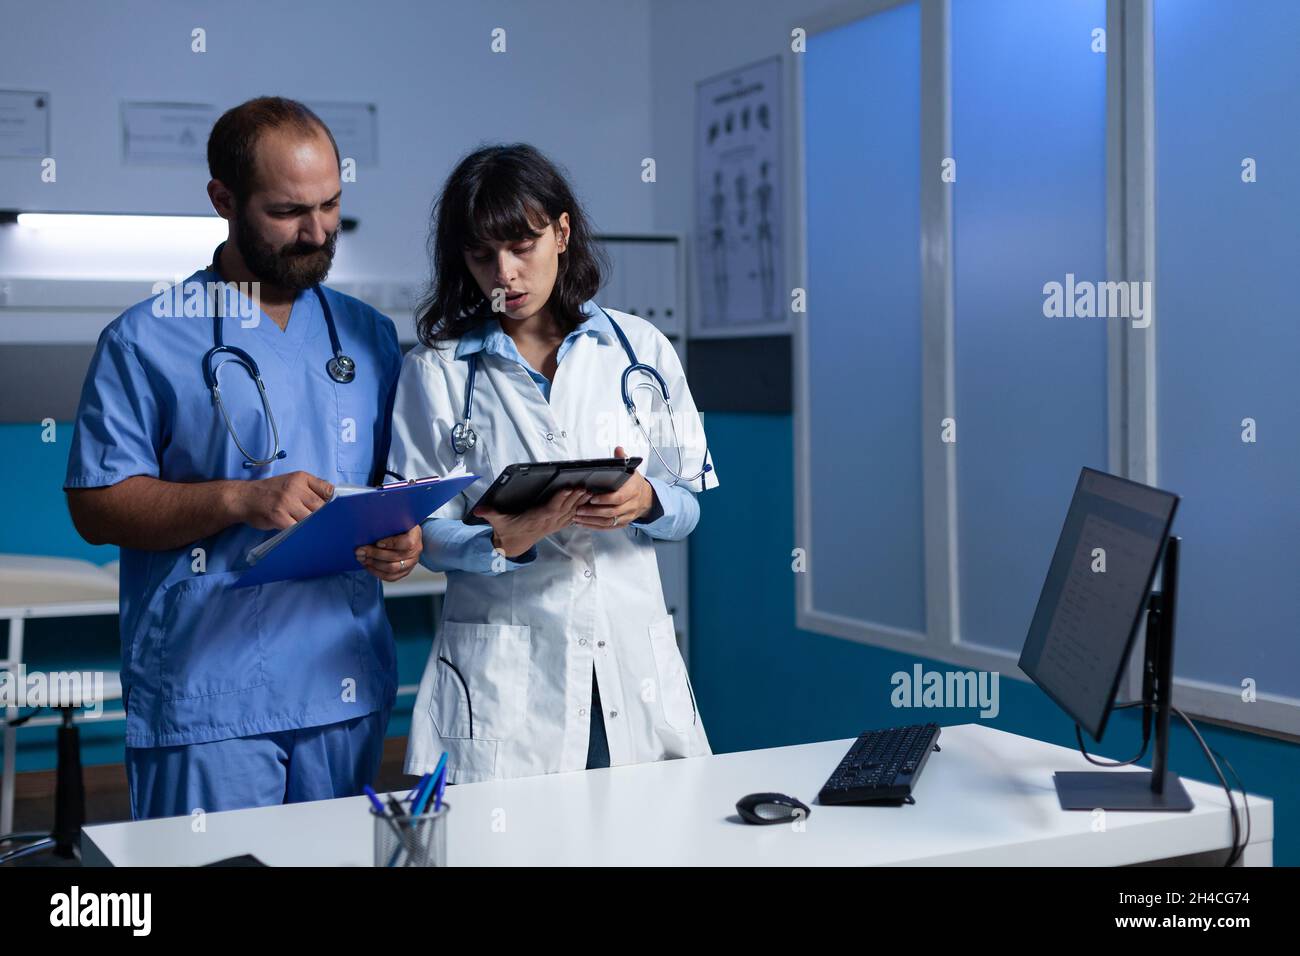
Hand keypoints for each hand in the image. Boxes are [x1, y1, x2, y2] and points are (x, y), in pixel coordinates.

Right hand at [232, 471, 333, 530]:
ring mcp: (286, 502)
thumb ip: (310, 488)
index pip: (328, 490)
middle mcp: (295, 488)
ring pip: (310, 518)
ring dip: (312, 526)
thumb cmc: (271, 491)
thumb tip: (334, 499)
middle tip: (325, 525)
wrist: (244, 497)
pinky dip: (300, 532)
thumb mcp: (291, 482)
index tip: (336, 511)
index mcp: (301, 478)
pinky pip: (297, 528)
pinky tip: (300, 533)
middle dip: (324, 517)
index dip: (335, 503)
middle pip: (321, 507)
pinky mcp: (279, 517)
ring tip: (312, 530)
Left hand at [356, 526, 421, 581]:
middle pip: (394, 557)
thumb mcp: (398, 520)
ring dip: (374, 564)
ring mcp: (411, 564)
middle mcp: (415, 552)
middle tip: (360, 551)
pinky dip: (377, 573)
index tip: (377, 542)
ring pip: (392, 569)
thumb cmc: (401, 526)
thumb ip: (387, 524)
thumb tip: (368, 528)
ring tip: (362, 558)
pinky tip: (368, 566)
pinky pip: (391, 577)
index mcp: (415, 537)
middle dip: (374, 554)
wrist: (409, 534)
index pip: (406, 543)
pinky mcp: (405, 572)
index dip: (391, 543)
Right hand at [472, 487, 590, 558]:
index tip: (569, 488)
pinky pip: (570, 517)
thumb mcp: (497, 521)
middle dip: (575, 498)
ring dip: (580, 502)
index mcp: (535, 519)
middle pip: (564, 508)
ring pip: (570, 512)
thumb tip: (478, 510)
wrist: (513, 545)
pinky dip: (579, 509)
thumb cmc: (507, 530)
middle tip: (586, 486)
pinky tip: (586, 503)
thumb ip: (488, 513)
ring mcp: (553, 524)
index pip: (550, 508)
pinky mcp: (555, 525)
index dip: (560, 499)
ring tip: (590, 492)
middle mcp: (547, 522)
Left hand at [573, 446, 654, 530]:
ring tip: (577, 517)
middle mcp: (631, 505)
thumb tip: (618, 449)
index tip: (592, 498)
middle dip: (593, 512)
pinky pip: (608, 528)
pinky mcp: (622, 523)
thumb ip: (623, 459)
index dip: (605, 499)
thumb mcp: (631, 469)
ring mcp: (627, 516)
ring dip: (591, 521)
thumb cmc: (634, 483)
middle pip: (611, 512)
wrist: (646, 497)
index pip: (618, 498)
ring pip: (608, 522)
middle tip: (579, 509)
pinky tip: (583, 523)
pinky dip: (595, 526)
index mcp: (632, 491)